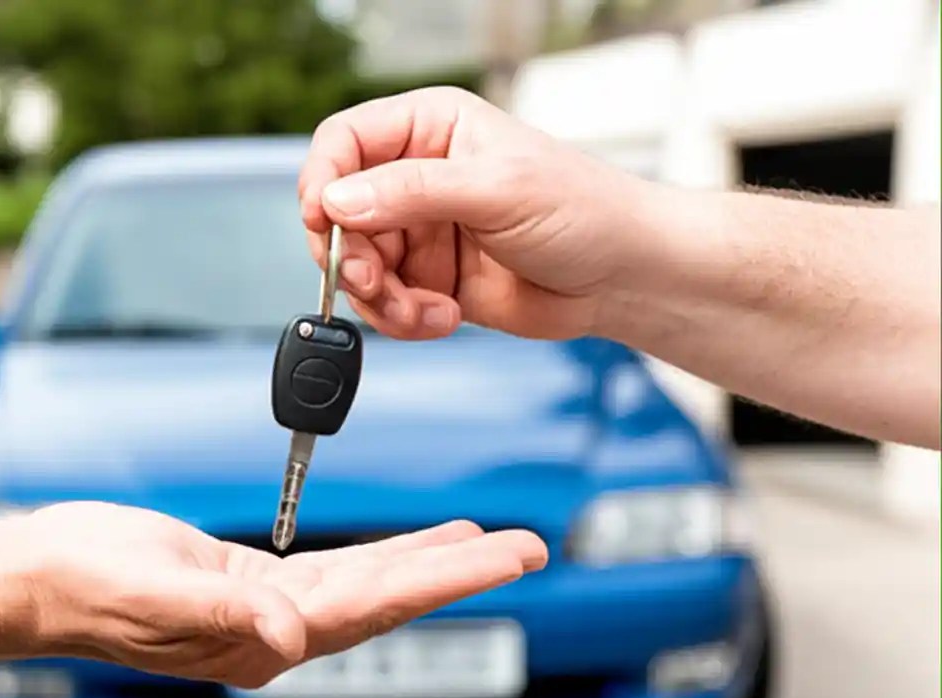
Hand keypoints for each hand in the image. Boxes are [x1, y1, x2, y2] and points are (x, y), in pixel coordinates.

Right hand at [0, 501, 546, 687]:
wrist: (38, 575)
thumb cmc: (81, 581)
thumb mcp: (147, 591)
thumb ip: (221, 614)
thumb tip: (292, 636)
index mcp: (261, 637)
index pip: (376, 606)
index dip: (445, 579)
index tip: (504, 556)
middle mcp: (276, 630)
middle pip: (391, 596)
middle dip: (461, 570)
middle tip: (529, 547)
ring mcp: (267, 608)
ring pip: (370, 582)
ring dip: (428, 559)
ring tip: (486, 541)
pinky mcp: (251, 581)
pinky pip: (335, 567)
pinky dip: (379, 553)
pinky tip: (409, 543)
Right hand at [298, 86, 672, 340]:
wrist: (622, 277)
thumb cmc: (582, 209)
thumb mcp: (497, 188)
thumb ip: (413, 192)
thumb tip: (339, 201)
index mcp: (430, 128)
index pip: (345, 141)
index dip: (323, 179)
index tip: (323, 219)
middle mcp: (416, 177)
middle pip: (340, 214)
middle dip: (353, 255)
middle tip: (376, 280)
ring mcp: (420, 232)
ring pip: (357, 268)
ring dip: (380, 298)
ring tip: (423, 310)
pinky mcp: (428, 281)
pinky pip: (385, 304)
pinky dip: (403, 319)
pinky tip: (444, 318)